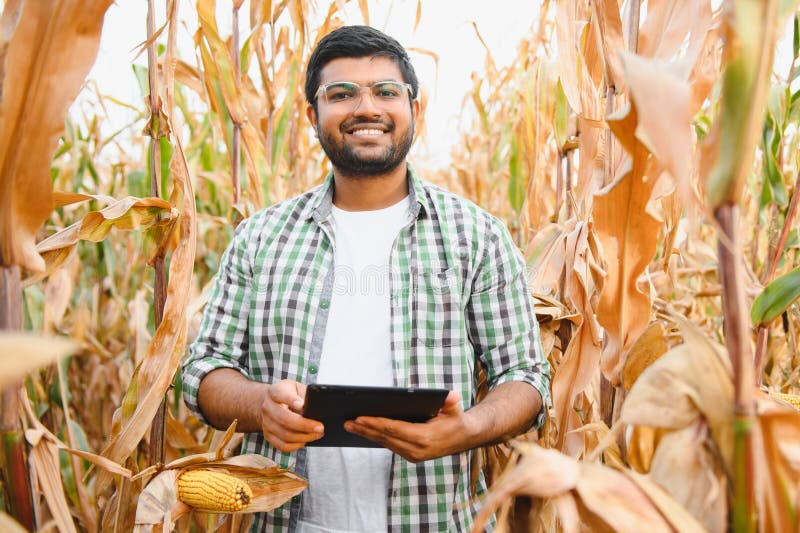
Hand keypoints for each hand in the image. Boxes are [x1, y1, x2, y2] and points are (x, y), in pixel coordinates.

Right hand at [260, 380, 323, 452]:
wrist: (272, 402)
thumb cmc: (289, 394)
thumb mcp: (297, 388)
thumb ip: (304, 395)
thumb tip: (316, 409)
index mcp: (274, 391)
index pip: (281, 395)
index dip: (291, 400)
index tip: (302, 405)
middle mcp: (267, 407)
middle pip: (284, 418)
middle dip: (304, 425)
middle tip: (320, 427)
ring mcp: (266, 422)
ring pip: (285, 434)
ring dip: (303, 437)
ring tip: (316, 434)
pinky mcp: (268, 435)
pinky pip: (282, 445)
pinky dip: (296, 446)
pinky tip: (305, 441)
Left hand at [343, 391, 477, 462]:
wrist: (464, 437)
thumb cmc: (456, 419)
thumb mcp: (454, 408)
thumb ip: (451, 402)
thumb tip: (452, 396)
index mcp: (424, 438)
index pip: (394, 429)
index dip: (375, 423)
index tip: (359, 417)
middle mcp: (417, 450)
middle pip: (385, 437)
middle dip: (365, 429)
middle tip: (346, 422)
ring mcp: (413, 455)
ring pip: (385, 443)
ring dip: (366, 434)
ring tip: (349, 425)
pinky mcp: (411, 456)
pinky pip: (390, 446)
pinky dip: (376, 438)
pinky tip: (364, 431)